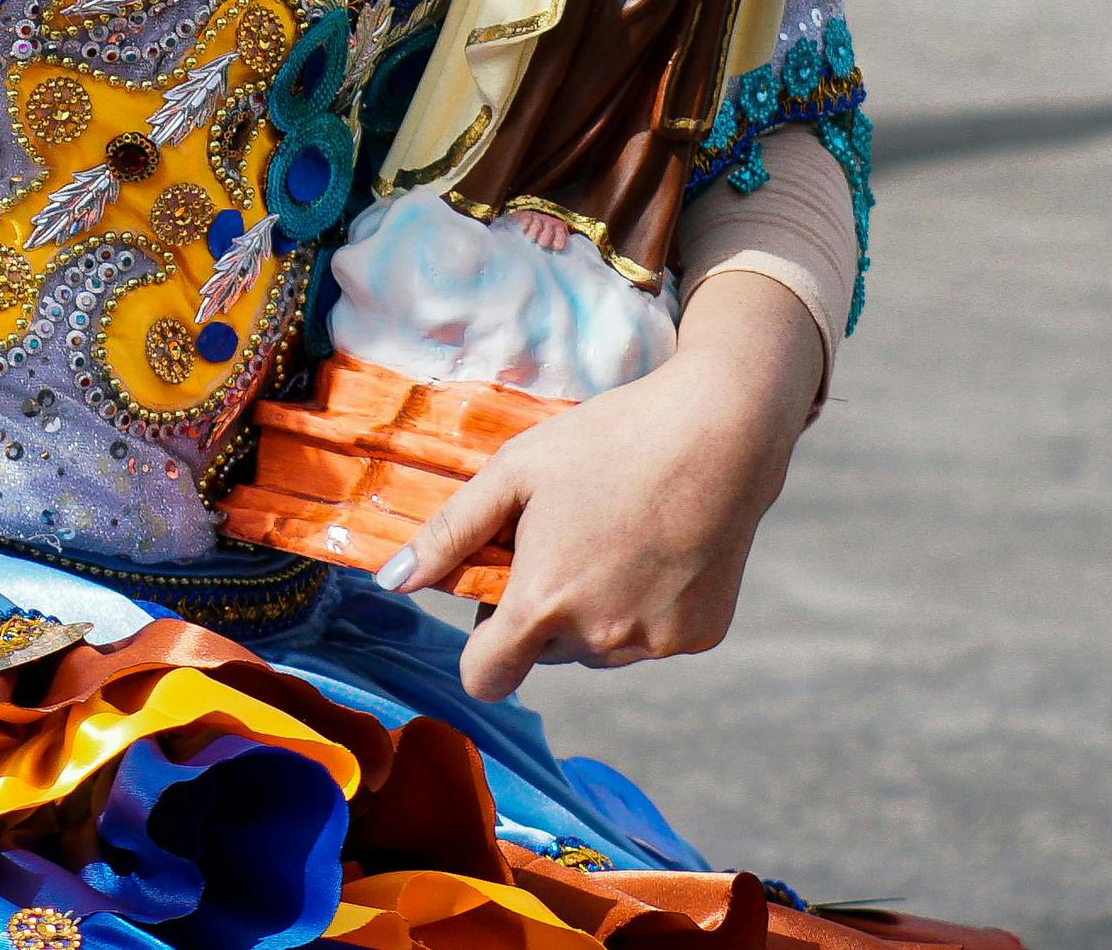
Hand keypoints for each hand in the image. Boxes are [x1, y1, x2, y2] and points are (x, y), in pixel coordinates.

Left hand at [388, 272, 818, 698]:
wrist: (720, 433)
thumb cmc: (606, 442)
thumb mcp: (514, 473)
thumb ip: (450, 534)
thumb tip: (392, 582)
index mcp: (543, 605)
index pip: (486, 678)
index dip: (481, 647)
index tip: (495, 602)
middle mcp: (599, 639)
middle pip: (544, 653)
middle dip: (540, 612)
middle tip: (561, 541)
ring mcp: (655, 644)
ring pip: (597, 647)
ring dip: (592, 613)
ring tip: (611, 538)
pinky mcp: (700, 636)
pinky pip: (650, 637)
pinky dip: (644, 608)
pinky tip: (655, 550)